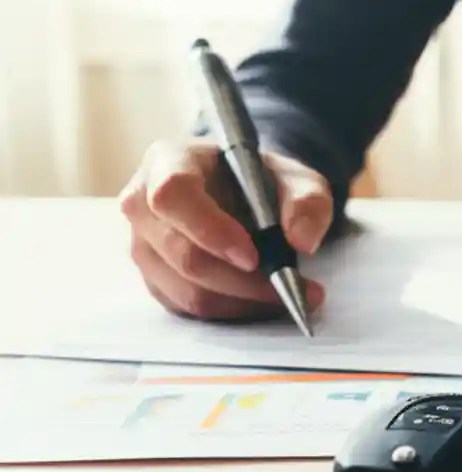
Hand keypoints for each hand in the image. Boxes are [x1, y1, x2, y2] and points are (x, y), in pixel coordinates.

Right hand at [118, 138, 331, 320]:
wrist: (244, 195)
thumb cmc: (260, 181)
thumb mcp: (295, 177)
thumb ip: (307, 200)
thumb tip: (303, 239)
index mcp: (169, 161)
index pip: (173, 196)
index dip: (210, 230)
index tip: (253, 257)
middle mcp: (143, 203)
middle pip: (183, 254)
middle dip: (242, 280)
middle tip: (290, 284)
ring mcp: (143, 245)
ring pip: (187, 290)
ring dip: (242, 301)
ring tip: (286, 294)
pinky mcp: (154, 279)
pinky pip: (188, 308)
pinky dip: (231, 310)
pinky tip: (261, 300)